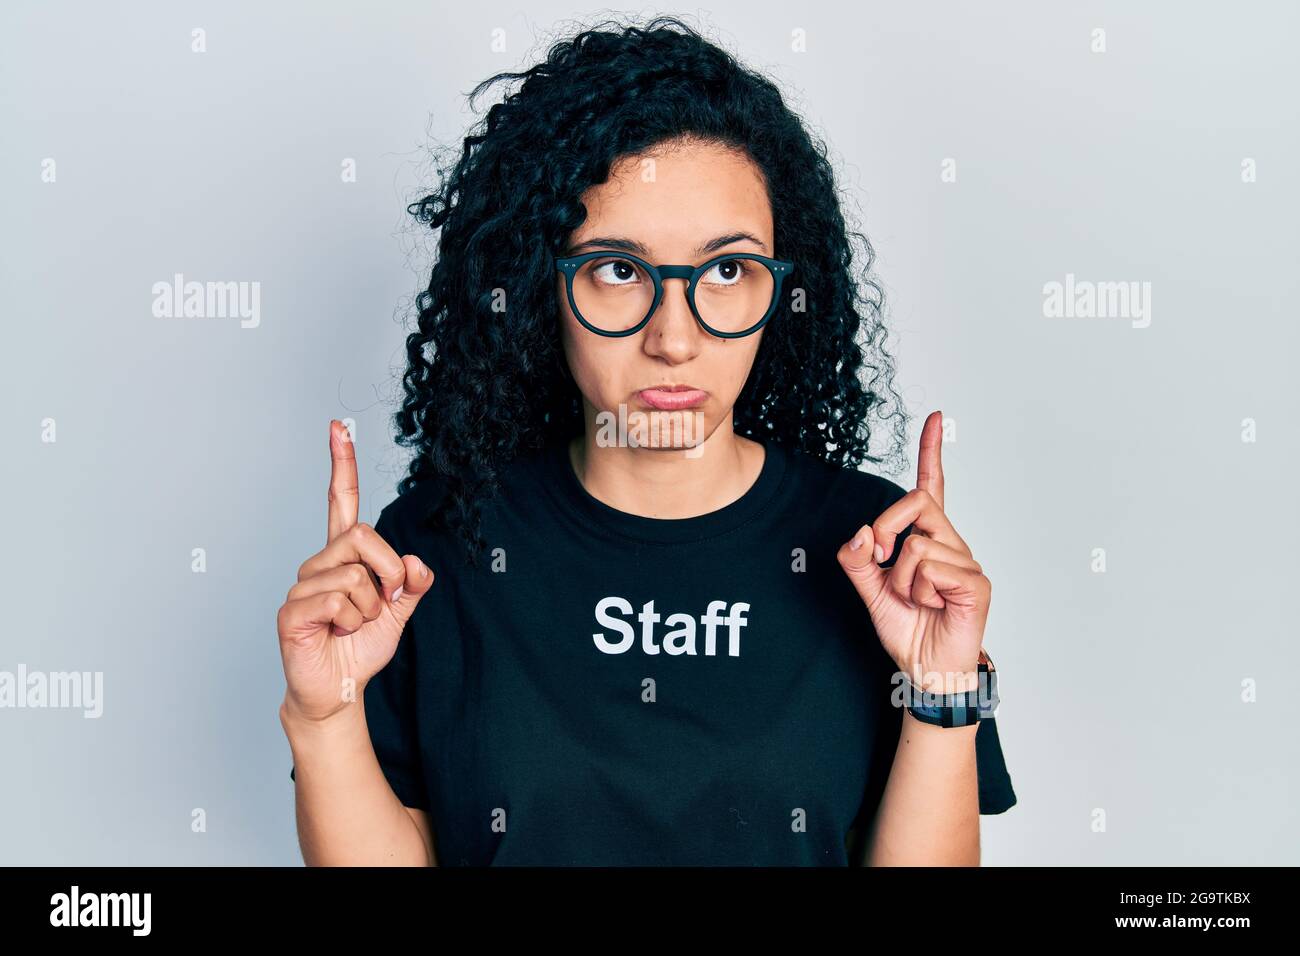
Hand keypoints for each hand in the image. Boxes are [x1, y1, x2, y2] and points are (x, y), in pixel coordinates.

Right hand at [276, 420, 434, 724]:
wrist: (339, 690)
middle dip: (389, 572)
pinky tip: (337, 634)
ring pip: (356, 575)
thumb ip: (412, 583)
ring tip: (354, 626)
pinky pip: (338, 601)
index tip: (337, 427)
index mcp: (344, 556)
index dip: (341, 464)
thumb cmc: (361, 648)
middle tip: (383, 603)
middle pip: (364, 536)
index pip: (340, 501)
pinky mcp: (292, 611)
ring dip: (370, 608)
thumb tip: (416, 563)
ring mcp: (302, 585)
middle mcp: (319, 563)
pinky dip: (351, 623)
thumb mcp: (399, 612)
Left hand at [836, 410, 989, 693]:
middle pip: (916, 502)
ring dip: (901, 579)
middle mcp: (950, 543)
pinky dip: (920, 591)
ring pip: (916, 545)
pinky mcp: (975, 583)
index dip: (932, 452)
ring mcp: (966, 561)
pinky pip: (932, 568)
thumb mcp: (869, 591)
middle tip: (880, 561)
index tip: (935, 418)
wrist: (927, 670)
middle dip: (885, 528)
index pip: (932, 487)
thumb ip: (857, 560)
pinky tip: (933, 607)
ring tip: (916, 601)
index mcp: (927, 539)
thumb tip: (861, 533)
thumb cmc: (908, 629)